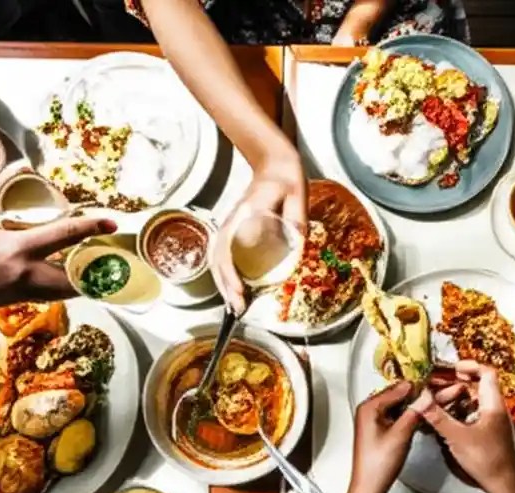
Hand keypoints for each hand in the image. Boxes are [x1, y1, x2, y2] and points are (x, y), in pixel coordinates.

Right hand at [0, 166, 116, 316]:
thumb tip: (18, 165)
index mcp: (16, 250)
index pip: (63, 235)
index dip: (90, 227)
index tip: (112, 223)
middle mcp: (23, 277)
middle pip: (72, 281)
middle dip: (92, 276)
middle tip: (108, 265)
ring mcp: (17, 295)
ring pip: (58, 293)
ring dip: (75, 284)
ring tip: (88, 271)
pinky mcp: (7, 304)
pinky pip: (39, 296)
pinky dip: (51, 288)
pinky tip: (54, 278)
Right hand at [212, 150, 306, 313]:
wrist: (273, 162)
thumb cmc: (285, 176)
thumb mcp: (296, 194)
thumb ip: (296, 218)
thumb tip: (297, 245)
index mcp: (245, 214)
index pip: (229, 247)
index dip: (231, 271)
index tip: (239, 290)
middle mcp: (233, 222)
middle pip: (219, 259)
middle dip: (225, 287)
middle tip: (237, 309)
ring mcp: (230, 226)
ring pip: (218, 260)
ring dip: (223, 284)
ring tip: (233, 306)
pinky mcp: (234, 231)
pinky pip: (223, 256)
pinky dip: (225, 275)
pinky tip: (234, 289)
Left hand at [347, 381, 422, 492]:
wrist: (369, 486)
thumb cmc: (377, 466)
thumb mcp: (400, 435)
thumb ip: (414, 412)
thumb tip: (425, 397)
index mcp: (369, 408)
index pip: (398, 387)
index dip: (417, 388)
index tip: (433, 387)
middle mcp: (368, 410)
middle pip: (397, 394)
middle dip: (415, 396)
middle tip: (433, 396)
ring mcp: (372, 420)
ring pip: (397, 405)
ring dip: (412, 406)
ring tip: (428, 408)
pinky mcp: (378, 429)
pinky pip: (395, 415)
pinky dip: (407, 416)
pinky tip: (418, 420)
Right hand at [414, 361, 514, 492]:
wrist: (504, 484)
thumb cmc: (489, 462)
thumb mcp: (457, 437)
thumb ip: (438, 418)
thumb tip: (422, 402)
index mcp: (493, 405)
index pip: (487, 373)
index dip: (470, 366)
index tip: (453, 368)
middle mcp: (496, 410)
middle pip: (478, 386)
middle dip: (457, 384)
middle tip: (440, 387)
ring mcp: (494, 422)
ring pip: (475, 401)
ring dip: (458, 399)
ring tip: (440, 403)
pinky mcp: (490, 433)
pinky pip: (475, 414)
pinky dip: (461, 413)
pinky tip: (448, 420)